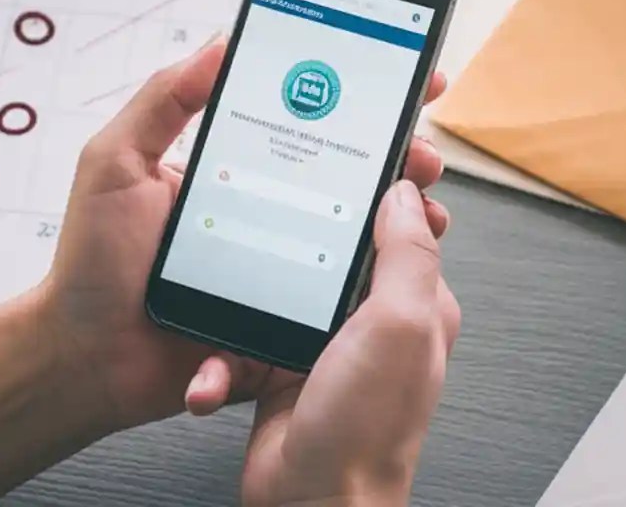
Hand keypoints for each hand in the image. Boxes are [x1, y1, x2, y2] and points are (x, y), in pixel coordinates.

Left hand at [33, 37, 450, 431]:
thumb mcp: (116, 163)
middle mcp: (267, 216)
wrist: (84, 360)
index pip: (307, 126)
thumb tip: (219, 43)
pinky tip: (383, 280)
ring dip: (399, 228)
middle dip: (398, 163)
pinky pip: (333, 309)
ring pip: (357, 245)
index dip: (359, 104)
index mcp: (235, 172)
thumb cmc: (92, 265)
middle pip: (348, 182)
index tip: (406, 83)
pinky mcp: (284, 322)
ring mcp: (280, 270)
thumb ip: (162, 101)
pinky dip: (366, 295)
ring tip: (421, 212)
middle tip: (418, 156)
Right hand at [198, 181, 460, 505]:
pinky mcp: (279, 368)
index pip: (402, 224)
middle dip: (291, 233)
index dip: (379, 187)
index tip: (346, 155)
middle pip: (330, 247)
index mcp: (413, 302)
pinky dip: (219, 358)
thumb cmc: (366, 431)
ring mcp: (323, 343)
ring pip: (277, 288)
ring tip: (222, 298)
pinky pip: (242, 340)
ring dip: (244, 299)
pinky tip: (212, 371)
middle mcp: (371, 320)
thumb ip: (406, 254)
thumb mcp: (399, 326)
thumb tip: (405, 191)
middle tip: (260, 209)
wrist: (312, 503)